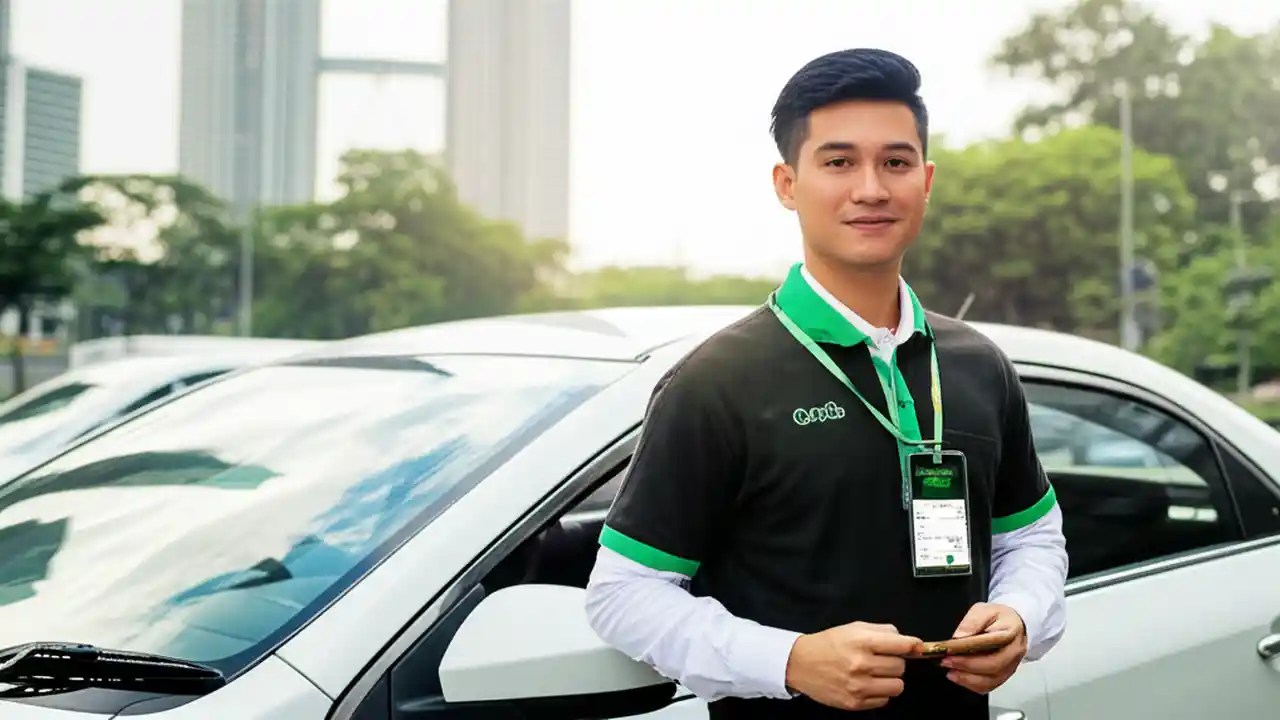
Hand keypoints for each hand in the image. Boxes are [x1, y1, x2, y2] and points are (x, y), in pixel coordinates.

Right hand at [784, 621, 922, 710]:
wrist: (799, 663)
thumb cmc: (828, 644)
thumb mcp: (853, 628)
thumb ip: (881, 631)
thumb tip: (908, 641)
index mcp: (862, 642)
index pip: (901, 645)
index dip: (912, 645)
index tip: (916, 647)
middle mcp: (861, 665)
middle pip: (900, 666)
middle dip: (894, 661)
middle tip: (881, 659)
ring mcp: (858, 686)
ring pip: (897, 686)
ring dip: (890, 679)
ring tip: (877, 674)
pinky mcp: (855, 703)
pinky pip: (884, 700)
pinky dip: (880, 692)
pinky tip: (867, 684)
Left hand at [942, 603, 1026, 693]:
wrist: (1013, 625)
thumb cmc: (998, 617)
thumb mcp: (983, 610)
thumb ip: (972, 621)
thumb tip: (959, 636)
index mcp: (1011, 632)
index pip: (993, 644)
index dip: (972, 647)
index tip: (950, 650)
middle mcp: (1014, 652)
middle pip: (993, 666)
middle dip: (967, 666)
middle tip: (947, 662)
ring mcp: (1011, 666)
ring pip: (991, 680)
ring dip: (968, 679)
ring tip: (950, 672)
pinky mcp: (1004, 675)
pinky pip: (989, 686)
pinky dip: (972, 684)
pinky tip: (959, 677)